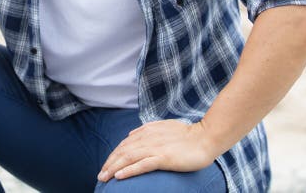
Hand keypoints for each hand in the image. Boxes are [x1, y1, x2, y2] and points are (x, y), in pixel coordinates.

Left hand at [97, 120, 217, 181]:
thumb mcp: (164, 127)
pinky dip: (129, 170)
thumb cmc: (187, 134)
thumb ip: (147, 130)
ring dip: (113, 168)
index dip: (113, 155)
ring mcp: (155, 148)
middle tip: (100, 176)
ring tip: (104, 177)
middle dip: (109, 163)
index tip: (106, 166)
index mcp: (147, 131)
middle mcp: (148, 138)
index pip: (124, 144)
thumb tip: (132, 134)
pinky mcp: (164, 158)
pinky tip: (119, 176)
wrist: (206, 137)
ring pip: (128, 158)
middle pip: (122, 151)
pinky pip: (142, 165)